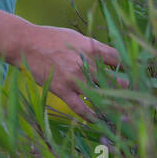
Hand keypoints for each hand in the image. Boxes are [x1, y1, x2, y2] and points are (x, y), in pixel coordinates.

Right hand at [8, 23, 123, 120]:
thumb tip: (109, 58)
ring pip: (101, 95)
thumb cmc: (52, 38)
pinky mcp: (63, 90)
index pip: (119, 59)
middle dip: (123, 88)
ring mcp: (75, 78)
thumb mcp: (77, 37)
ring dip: (112, 104)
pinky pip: (80, 108)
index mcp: (93, 48)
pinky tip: (97, 119)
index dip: (126, 68)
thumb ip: (93, 48)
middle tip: (128, 94)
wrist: (27, 44)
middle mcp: (87, 63)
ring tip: (119, 109)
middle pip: (115, 80)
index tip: (129, 74)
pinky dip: (90, 116)